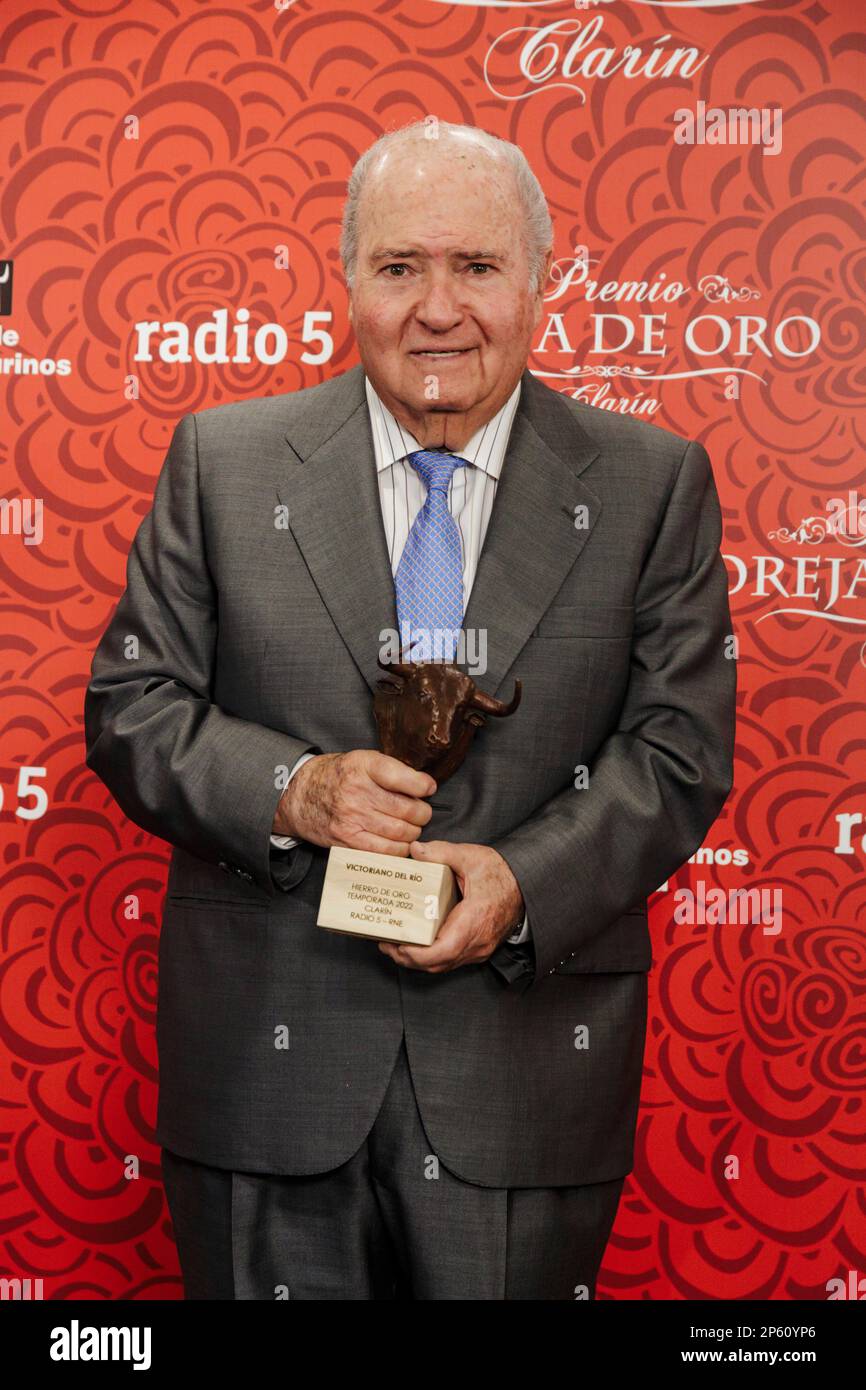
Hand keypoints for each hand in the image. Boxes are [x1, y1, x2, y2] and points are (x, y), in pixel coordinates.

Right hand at [272, 750, 434, 854]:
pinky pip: (386, 851)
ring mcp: (351, 819)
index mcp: (362, 766)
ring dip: (413, 832)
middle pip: (408, 810)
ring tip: (410, 826)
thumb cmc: (336, 776)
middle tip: (421, 812)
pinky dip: (399, 848)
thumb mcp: (361, 760)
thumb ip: (391, 770)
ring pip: (402, 833)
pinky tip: (398, 841)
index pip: (403, 777)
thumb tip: (426, 787)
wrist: (299, 795)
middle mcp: (356, 792)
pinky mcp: (348, 841)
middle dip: (423, 813)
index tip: (428, 788)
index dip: (423, 785)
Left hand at [378, 840, 524, 973]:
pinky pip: (450, 960)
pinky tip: (417, 944)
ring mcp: (478, 949)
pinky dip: (431, 957)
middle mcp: (477, 941)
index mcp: (474, 920)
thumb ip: (442, 852)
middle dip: (407, 958)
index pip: (442, 950)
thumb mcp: (472, 857)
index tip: (396, 945)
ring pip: (443, 966)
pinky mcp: (477, 949)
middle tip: (385, 944)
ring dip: (417, 961)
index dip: (415, 954)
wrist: (526, 886)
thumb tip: (415, 851)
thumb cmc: (502, 874)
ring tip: (395, 945)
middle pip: (437, 964)